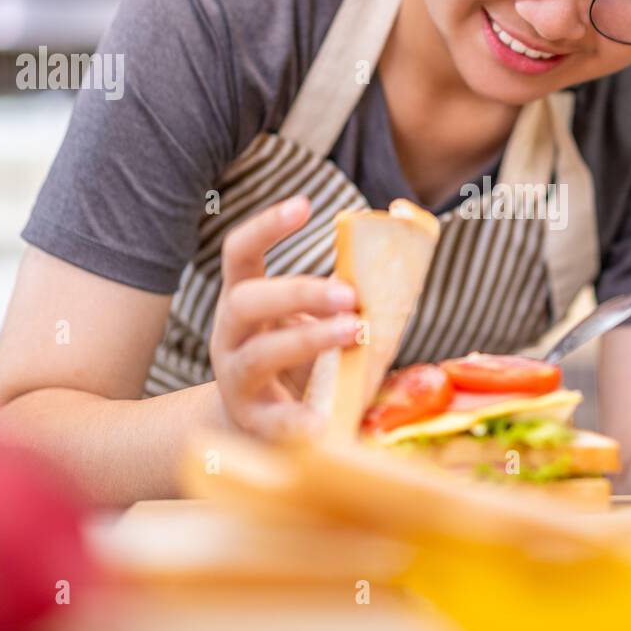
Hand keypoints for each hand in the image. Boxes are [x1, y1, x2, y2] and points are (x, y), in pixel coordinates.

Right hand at [208, 196, 359, 438]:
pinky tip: (322, 422)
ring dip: (310, 339)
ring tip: (355, 331)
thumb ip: (342, 289)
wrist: (261, 426)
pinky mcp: (253, 422)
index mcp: (243, 300)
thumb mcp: (311, 319)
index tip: (304, 204)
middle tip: (349, 294)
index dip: (266, 226)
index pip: (239, 252)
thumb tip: (400, 234)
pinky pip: (272, 421)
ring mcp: (236, 379)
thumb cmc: (298, 359)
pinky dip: (297, 419)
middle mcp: (230, 334)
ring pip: (261, 354)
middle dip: (298, 292)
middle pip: (247, 301)